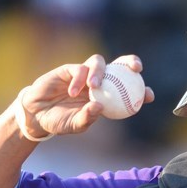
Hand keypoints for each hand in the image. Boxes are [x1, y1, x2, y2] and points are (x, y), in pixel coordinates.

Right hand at [16, 54, 155, 137]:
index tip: (148, 95)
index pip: (129, 89)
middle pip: (119, 65)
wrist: (37, 114)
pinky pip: (78, 69)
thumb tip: (99, 108)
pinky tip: (74, 91)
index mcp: (108, 96)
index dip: (141, 90)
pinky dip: (78, 79)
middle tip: (136, 69)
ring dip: (99, 72)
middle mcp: (100, 82)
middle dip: (130, 62)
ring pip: (98, 62)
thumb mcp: (75, 125)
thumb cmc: (60, 121)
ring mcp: (85, 74)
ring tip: (93, 87)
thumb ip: (87, 118)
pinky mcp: (70, 69)